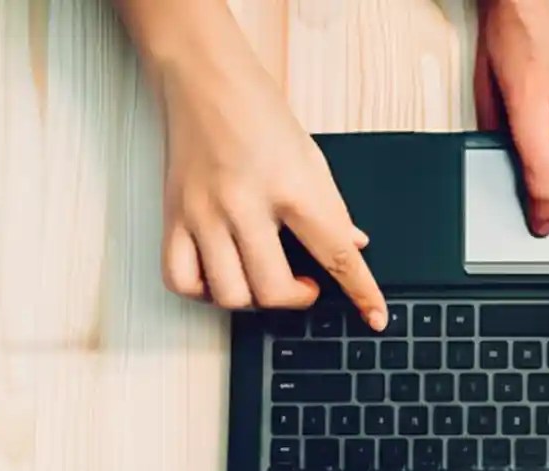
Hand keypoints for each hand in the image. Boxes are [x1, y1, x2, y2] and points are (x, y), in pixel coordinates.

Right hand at [156, 46, 387, 328]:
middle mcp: (243, 205)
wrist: (203, 76)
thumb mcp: (312, 156)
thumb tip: (353, 247)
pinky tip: (224, 276)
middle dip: (298, 298)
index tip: (375, 316)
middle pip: (274, 289)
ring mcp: (204, 214)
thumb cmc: (257, 110)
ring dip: (254, 300)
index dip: (362, 292)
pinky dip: (205, 292)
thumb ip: (332, 208)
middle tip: (306, 285)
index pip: (335, 254)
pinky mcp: (173, 216)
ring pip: (229, 294)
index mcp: (290, 187)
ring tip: (264, 279)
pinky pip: (182, 281)